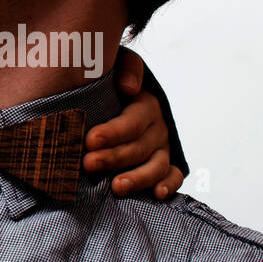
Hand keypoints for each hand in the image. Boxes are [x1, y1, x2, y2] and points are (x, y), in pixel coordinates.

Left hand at [83, 48, 183, 199]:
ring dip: (138, 178)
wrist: (123, 99)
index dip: (112, 132)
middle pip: (139, 147)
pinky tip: (156, 195)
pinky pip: (173, 176)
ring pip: (156, 166)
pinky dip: (168, 186)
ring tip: (116, 187)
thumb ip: (127, 68)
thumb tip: (128, 87)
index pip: (132, 121)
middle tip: (89, 164)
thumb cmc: (113, 85)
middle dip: (114, 157)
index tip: (90, 140)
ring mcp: (163, 148)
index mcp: (146, 105)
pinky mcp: (166, 164)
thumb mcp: (119, 66)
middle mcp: (157, 128)